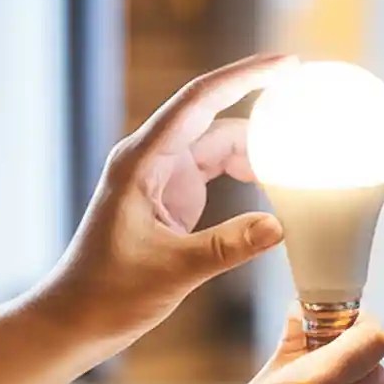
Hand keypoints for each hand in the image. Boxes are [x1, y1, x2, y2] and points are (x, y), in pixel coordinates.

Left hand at [28, 54, 297, 348]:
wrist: (75, 319)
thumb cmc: (108, 294)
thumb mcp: (173, 271)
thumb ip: (228, 247)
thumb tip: (281, 226)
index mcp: (140, 161)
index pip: (199, 101)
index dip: (245, 76)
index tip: (287, 64)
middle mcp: (150, 158)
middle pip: (215, 118)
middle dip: (261, 111)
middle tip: (308, 109)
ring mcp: (161, 175)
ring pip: (219, 144)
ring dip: (257, 150)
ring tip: (297, 160)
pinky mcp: (170, 195)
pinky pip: (215, 168)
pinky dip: (246, 170)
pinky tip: (272, 181)